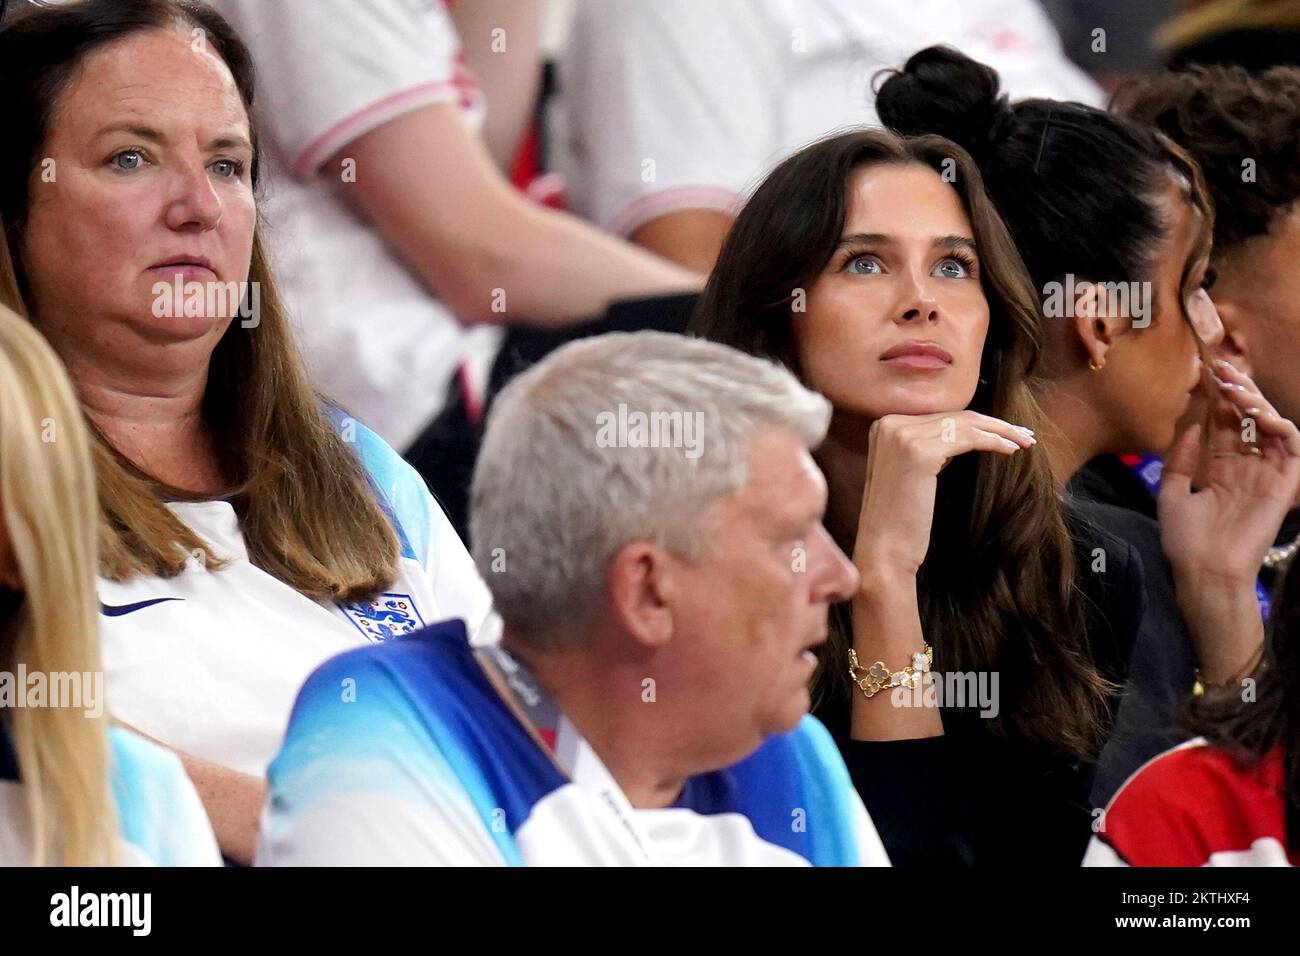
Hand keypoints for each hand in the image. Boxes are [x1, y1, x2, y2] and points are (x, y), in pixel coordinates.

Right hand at [853, 410, 1035, 578]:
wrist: (883, 550)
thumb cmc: (901, 520)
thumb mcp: (910, 472)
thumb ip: (928, 448)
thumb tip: (966, 432)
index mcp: (883, 426)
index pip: (941, 416)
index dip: (975, 421)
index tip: (1004, 430)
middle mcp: (889, 424)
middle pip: (954, 416)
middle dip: (993, 423)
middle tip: (1023, 433)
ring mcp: (902, 436)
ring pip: (964, 424)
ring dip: (1000, 430)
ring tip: (1024, 441)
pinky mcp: (918, 452)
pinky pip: (968, 438)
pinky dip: (993, 441)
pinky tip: (1011, 450)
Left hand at [1159, 360, 1299, 589]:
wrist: (1204, 571)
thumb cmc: (1185, 541)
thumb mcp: (1172, 493)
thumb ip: (1181, 460)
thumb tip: (1193, 427)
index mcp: (1223, 471)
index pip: (1225, 427)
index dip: (1218, 401)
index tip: (1205, 376)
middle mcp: (1248, 470)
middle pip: (1248, 422)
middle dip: (1238, 393)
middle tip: (1222, 369)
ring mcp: (1267, 476)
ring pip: (1272, 428)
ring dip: (1257, 404)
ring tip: (1235, 388)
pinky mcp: (1284, 486)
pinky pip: (1290, 447)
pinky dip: (1277, 425)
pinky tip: (1256, 414)